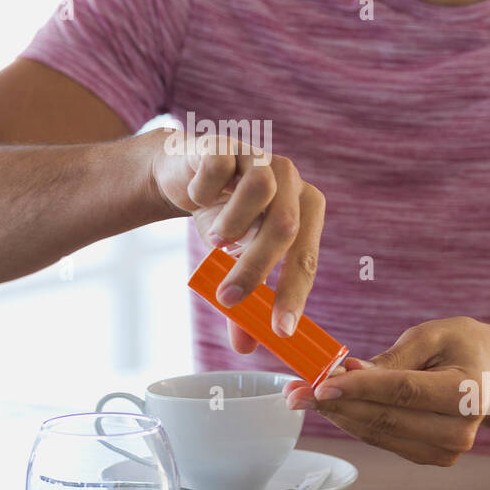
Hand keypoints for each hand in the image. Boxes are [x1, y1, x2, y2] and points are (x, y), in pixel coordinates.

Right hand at [150, 126, 325, 352]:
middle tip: (229, 299)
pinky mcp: (225, 144)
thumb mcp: (232, 263)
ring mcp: (258, 157)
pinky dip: (204, 195)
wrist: (182, 177)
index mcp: (304, 210)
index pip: (307, 257)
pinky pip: (218, 170)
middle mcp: (289, 180)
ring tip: (214, 241)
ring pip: (260, 191)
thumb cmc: (220, 220)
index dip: (294, 296)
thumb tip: (245, 346)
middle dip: (255, 270)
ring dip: (233, 226)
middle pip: (285, 227)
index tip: (280, 330)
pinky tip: (197, 199)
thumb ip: (243, 301)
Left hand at [283, 316, 489, 465]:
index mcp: (466, 392)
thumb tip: (345, 374)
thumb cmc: (460, 346)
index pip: (403, 392)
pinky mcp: (432, 457)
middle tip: (295, 391)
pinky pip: (384, 440)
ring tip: (305, 394)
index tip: (320, 382)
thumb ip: (390, 359)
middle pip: (386, 419)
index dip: (359, 389)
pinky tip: (333, 404)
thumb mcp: (430, 336)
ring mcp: (448, 449)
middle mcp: (460, 429)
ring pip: (379, 434)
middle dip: (335, 404)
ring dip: (337, 415)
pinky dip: (354, 422)